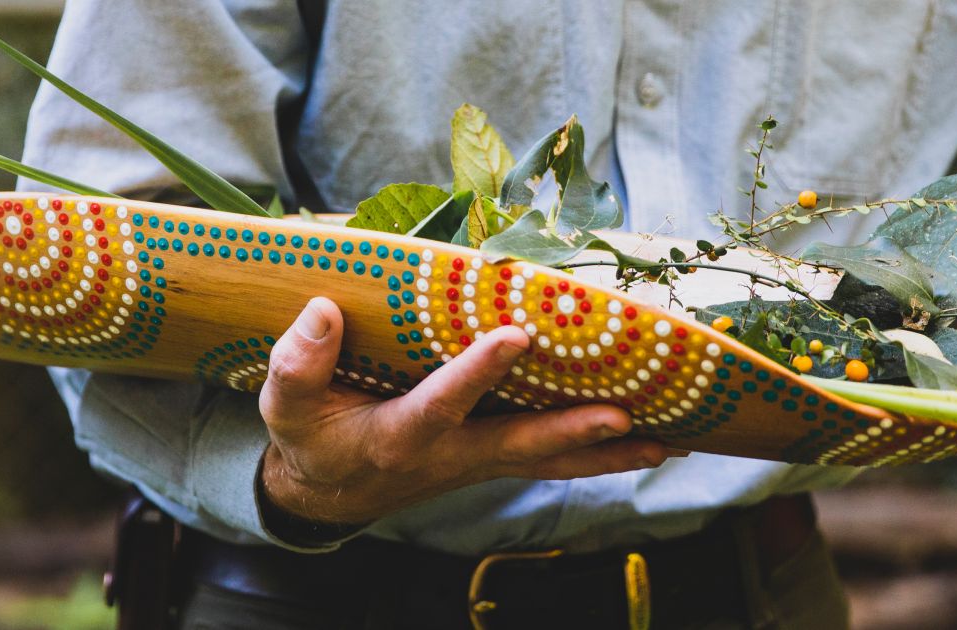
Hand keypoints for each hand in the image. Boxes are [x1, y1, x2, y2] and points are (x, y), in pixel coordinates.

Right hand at [259, 297, 675, 524]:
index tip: (515, 334)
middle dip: (572, 429)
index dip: (478, 372)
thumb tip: (323, 310)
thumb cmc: (312, 441)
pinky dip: (601, 454)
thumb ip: (299, 364)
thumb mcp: (287, 409)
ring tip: (669, 440)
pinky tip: (648, 443)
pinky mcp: (494, 460)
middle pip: (520, 444)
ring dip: (609, 453)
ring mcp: (479, 462)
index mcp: (401, 436)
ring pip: (551, 461)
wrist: (329, 496)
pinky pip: (554, 460)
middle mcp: (450, 455)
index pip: (443, 402)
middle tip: (624, 414)